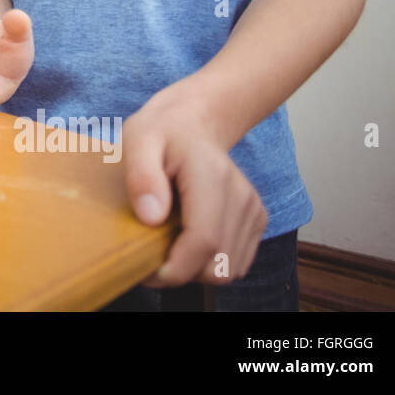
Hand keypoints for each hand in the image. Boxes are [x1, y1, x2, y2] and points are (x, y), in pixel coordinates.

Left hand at [123, 89, 267, 286]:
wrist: (194, 121)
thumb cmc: (161, 132)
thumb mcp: (138, 140)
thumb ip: (141, 176)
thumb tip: (151, 217)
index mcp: (211, 176)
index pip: (204, 241)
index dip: (175, 268)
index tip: (146, 271)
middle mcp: (242, 195)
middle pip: (217, 264)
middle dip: (183, 272)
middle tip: (151, 256)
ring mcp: (253, 209)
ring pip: (228, 270)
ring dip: (196, 270)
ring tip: (169, 244)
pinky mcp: (257, 219)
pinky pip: (236, 262)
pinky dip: (211, 262)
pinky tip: (189, 240)